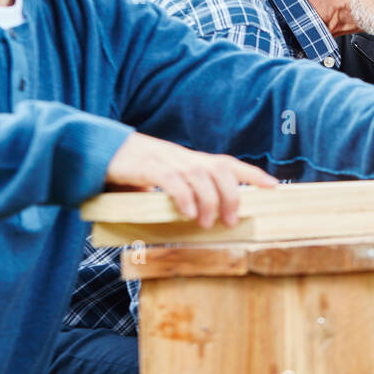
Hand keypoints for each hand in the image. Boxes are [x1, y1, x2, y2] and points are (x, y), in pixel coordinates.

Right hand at [104, 131, 277, 227]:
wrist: (100, 150)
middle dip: (232, 195)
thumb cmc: (134, 171)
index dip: (252, 174)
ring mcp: (166, 161)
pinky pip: (172, 181)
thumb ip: (181, 197)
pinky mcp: (146, 168)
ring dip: (209, 201)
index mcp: (190, 161)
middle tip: (230, 221)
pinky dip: (184, 197)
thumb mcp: (162, 183)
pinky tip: (187, 213)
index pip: (228, 163)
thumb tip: (196, 222)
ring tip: (206, 223)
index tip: (274, 187)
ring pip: (200, 176)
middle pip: (220, 170)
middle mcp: (183, 159)